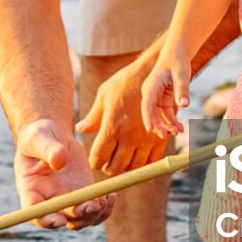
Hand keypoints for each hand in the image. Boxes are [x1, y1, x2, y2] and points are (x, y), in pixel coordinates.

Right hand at [14, 118, 108, 229]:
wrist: (53, 136)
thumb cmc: (39, 136)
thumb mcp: (38, 137)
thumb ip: (47, 149)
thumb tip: (59, 161)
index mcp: (31, 190)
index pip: (34, 212)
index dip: (45, 220)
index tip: (59, 219)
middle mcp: (48, 201)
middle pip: (61, 220)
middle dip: (77, 217)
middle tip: (91, 206)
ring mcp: (67, 200)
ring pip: (81, 220)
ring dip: (93, 215)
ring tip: (104, 200)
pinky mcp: (83, 195)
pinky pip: (95, 211)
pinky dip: (104, 209)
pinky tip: (110, 196)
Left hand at [78, 55, 173, 173]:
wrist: (154, 73)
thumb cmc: (125, 82)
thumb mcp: (104, 95)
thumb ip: (93, 116)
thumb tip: (81, 128)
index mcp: (111, 127)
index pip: (99, 157)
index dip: (95, 162)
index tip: (95, 160)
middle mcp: (129, 137)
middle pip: (116, 167)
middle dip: (109, 168)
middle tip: (107, 162)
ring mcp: (146, 140)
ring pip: (135, 168)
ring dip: (127, 168)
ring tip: (121, 160)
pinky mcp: (161, 138)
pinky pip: (152, 162)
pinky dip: (144, 165)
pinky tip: (138, 157)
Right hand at [138, 46, 193, 138]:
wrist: (177, 54)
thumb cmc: (178, 62)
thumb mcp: (181, 75)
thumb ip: (182, 90)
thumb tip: (184, 105)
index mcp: (151, 86)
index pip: (147, 104)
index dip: (147, 117)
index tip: (150, 129)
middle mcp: (150, 93)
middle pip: (151, 113)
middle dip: (159, 125)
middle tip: (167, 136)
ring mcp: (156, 97)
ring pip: (159, 115)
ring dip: (167, 125)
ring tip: (178, 132)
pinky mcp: (163, 99)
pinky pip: (166, 113)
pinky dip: (172, 121)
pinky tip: (180, 128)